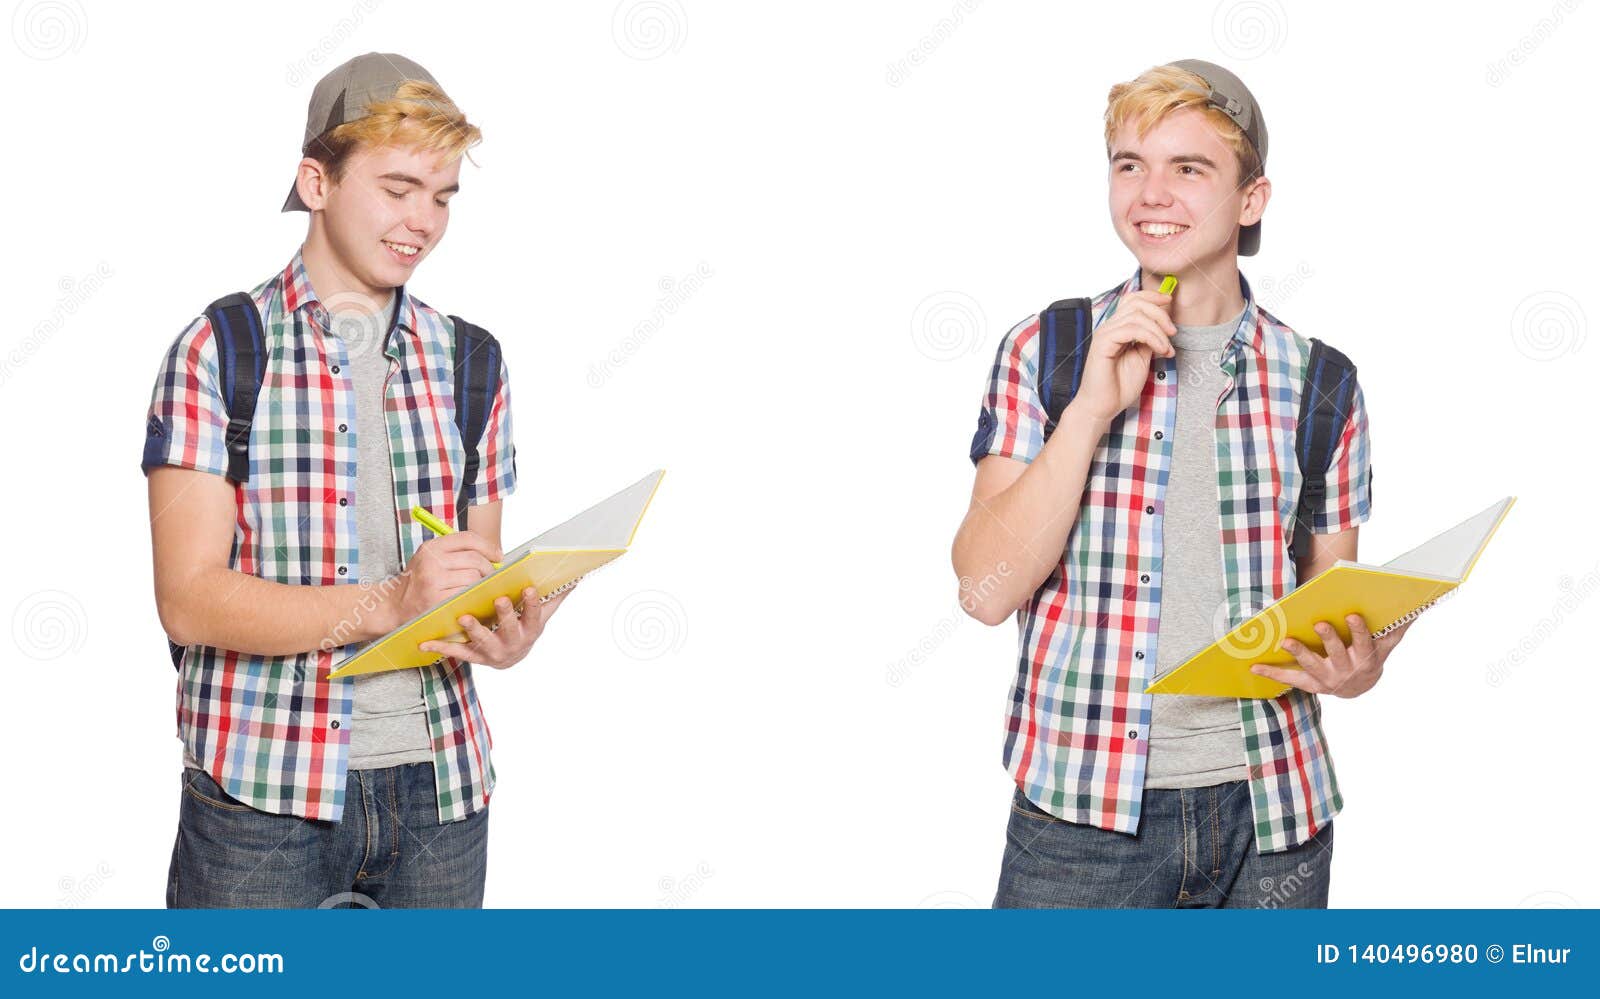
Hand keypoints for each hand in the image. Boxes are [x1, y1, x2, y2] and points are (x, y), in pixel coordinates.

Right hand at [380, 531, 502, 631]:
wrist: (394, 605)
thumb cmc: (417, 582)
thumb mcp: (429, 559)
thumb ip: (454, 552)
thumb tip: (490, 552)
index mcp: (431, 547)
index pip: (468, 538)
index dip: (488, 546)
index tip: (497, 555)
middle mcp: (431, 561)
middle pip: (475, 558)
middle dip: (488, 568)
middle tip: (490, 575)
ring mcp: (433, 581)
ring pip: (473, 577)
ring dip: (481, 583)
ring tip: (479, 587)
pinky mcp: (437, 599)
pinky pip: (466, 593)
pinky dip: (473, 595)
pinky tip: (471, 597)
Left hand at [418, 585, 574, 669]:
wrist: (509, 658)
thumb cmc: (524, 628)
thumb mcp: (541, 616)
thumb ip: (555, 596)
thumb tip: (576, 576)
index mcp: (530, 630)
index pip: (534, 615)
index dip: (532, 603)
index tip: (528, 587)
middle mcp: (514, 644)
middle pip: (509, 629)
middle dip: (505, 615)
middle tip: (498, 599)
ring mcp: (493, 652)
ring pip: (484, 642)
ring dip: (474, 630)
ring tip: (464, 617)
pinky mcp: (474, 658)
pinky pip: (457, 653)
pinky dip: (441, 647)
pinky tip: (426, 642)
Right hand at [1067, 289, 1174, 424]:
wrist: (1103, 406)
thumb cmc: (1119, 386)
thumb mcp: (1142, 358)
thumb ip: (1149, 340)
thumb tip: (1163, 328)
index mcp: (1117, 329)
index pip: (1132, 300)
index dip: (1151, 296)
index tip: (1169, 300)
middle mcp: (1109, 328)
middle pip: (1136, 303)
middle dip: (1160, 314)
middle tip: (1173, 332)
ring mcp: (1105, 334)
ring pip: (1136, 315)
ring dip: (1158, 330)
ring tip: (1166, 348)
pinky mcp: (1103, 344)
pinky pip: (1130, 330)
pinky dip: (1150, 337)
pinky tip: (1159, 350)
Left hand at [1249, 614, 1414, 697]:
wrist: (1360, 687)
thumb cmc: (1372, 655)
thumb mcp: (1388, 642)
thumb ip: (1400, 624)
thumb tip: (1419, 603)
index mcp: (1367, 658)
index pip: (1364, 643)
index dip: (1359, 630)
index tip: (1353, 614)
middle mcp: (1347, 671)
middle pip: (1337, 653)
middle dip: (1329, 639)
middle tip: (1319, 623)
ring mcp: (1327, 679)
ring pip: (1312, 666)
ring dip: (1298, 653)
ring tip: (1284, 641)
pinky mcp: (1310, 685)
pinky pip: (1290, 679)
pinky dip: (1272, 674)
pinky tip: (1254, 667)